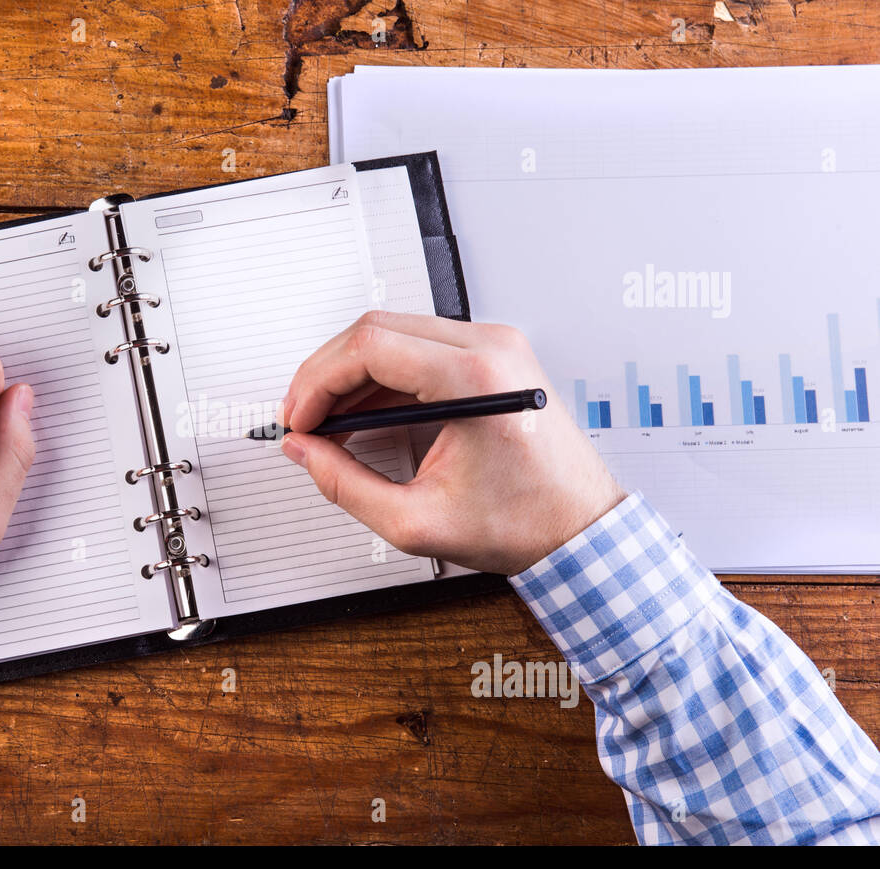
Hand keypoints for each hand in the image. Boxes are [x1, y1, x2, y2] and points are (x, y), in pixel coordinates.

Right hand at [277, 311, 623, 575]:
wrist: (579, 528)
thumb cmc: (522, 523)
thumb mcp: (416, 520)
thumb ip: (345, 484)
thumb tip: (304, 452)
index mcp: (475, 379)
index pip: (370, 347)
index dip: (318, 381)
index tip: (300, 418)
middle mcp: (489, 348)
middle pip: (376, 330)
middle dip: (326, 375)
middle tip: (303, 420)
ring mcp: (495, 346)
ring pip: (393, 333)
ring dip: (351, 373)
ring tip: (329, 423)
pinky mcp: (493, 356)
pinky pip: (419, 346)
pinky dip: (381, 376)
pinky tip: (363, 414)